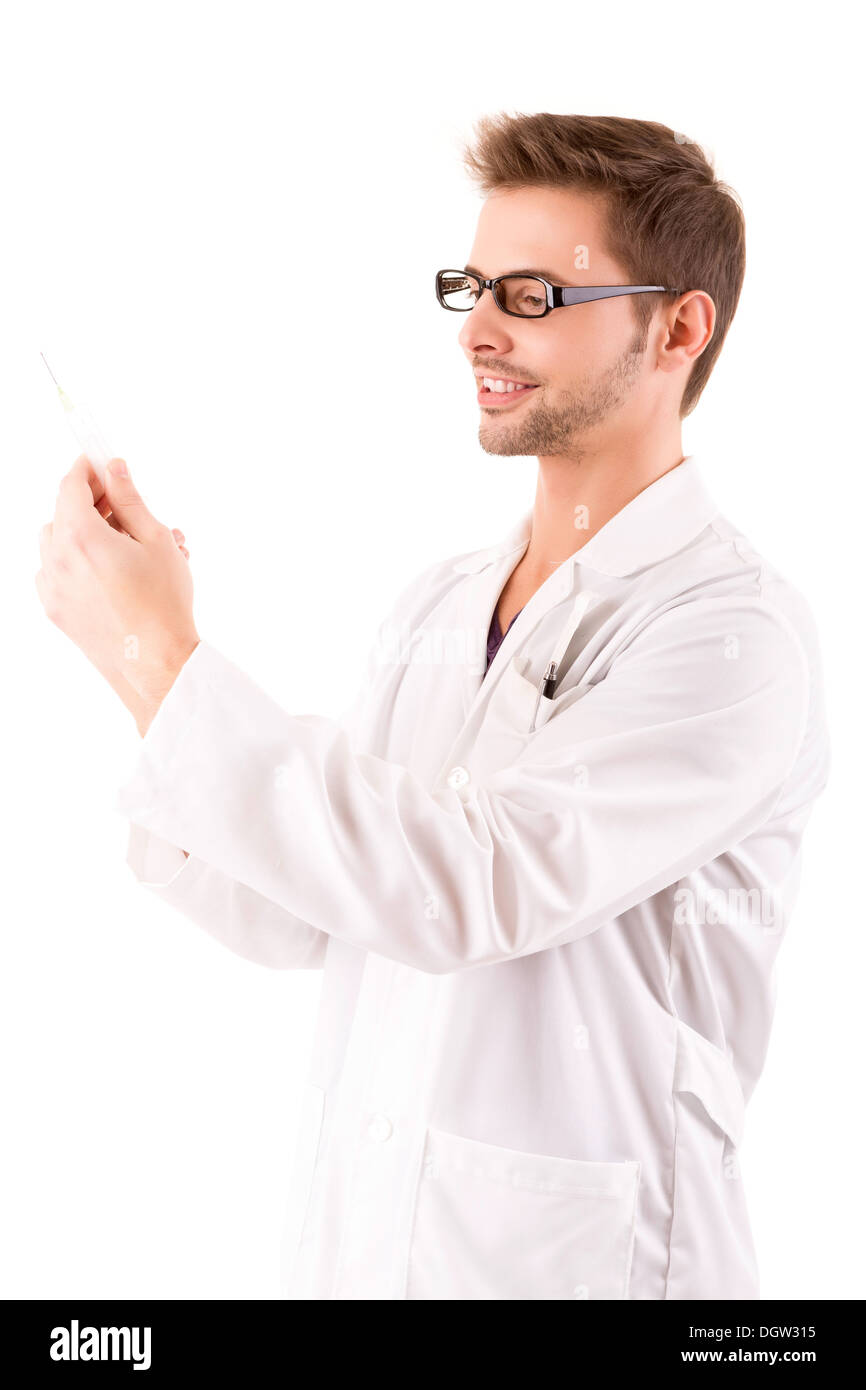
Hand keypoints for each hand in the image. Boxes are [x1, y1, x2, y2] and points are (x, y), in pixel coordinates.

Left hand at [36, 454, 199, 733]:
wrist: (156, 664)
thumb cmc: (163, 605)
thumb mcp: (156, 541)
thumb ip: (130, 500)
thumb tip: (115, 470)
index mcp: (81, 537)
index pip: (70, 486)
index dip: (86, 469)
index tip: (100, 464)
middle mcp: (57, 560)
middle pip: (61, 513)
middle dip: (89, 502)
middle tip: (121, 504)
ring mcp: (52, 589)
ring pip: (55, 543)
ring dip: (81, 533)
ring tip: (123, 543)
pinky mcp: (56, 611)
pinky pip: (54, 573)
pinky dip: (72, 562)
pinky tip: (107, 572)